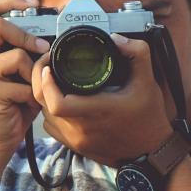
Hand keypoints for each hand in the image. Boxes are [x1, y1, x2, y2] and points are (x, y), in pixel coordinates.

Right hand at [0, 0, 50, 156]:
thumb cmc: (16, 104)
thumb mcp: (23, 73)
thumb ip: (30, 54)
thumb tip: (55, 36)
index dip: (11, 0)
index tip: (35, 3)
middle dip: (26, 35)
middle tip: (42, 48)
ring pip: (16, 56)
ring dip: (33, 72)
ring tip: (33, 87)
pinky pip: (22, 85)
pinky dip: (32, 95)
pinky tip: (27, 105)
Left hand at [30, 33, 173, 166]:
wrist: (151, 151)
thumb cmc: (149, 117)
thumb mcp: (148, 81)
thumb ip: (137, 54)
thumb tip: (116, 39)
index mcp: (98, 110)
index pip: (58, 102)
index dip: (46, 83)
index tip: (49, 66)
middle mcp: (83, 128)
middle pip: (45, 106)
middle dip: (39, 83)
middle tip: (47, 66)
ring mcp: (77, 140)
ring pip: (46, 117)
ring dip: (44, 98)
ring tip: (52, 81)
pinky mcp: (76, 147)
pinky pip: (52, 128)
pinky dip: (51, 113)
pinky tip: (60, 101)